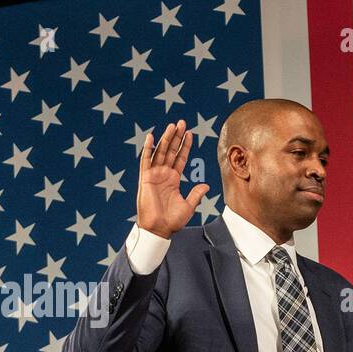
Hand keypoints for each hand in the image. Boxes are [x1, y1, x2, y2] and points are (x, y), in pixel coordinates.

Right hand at [136, 119, 210, 238]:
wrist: (159, 229)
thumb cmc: (172, 221)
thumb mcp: (189, 206)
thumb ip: (196, 194)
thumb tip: (206, 185)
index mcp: (174, 179)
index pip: (180, 158)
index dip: (185, 146)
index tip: (190, 134)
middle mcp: (164, 174)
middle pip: (171, 151)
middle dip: (176, 137)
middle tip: (182, 122)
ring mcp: (154, 174)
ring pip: (160, 152)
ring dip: (166, 138)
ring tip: (172, 125)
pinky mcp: (146, 178)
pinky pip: (146, 160)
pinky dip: (148, 149)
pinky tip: (151, 137)